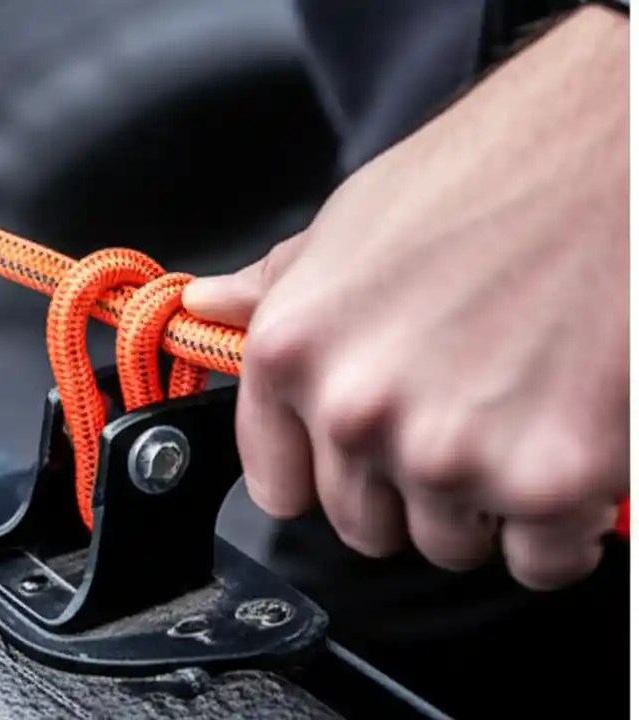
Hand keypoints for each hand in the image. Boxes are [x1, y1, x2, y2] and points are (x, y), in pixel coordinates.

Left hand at [183, 6, 627, 589]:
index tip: (368, 456)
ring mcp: (448, 454)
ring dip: (486, 505)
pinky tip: (573, 448)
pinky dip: (563, 526)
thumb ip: (279, 289)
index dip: (331, 474)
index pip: (280, 486)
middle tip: (465, 417)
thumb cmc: (489, 175)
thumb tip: (210, 306)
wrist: (617, 149)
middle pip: (366, 526)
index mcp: (292, 353)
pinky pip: (541, 560)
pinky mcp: (548, 481)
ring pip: (451, 544)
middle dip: (411, 489)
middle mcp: (355, 411)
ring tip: (521, 415)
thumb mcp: (353, 224)